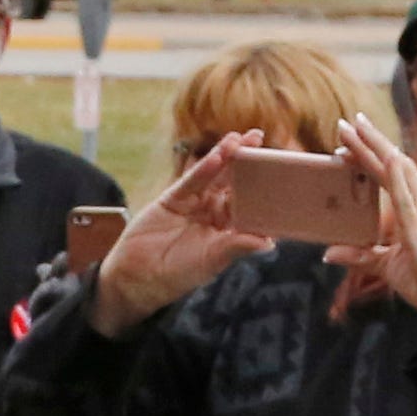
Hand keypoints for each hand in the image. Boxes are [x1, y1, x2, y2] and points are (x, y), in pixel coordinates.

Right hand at [89, 134, 268, 326]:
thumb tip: (268, 242)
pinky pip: (192, 180)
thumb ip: (237, 247)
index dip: (263, 188)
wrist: (137, 277)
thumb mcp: (211, 261)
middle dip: (247, 164)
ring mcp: (194, 204)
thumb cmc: (178, 275)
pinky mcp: (173, 198)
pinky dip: (204, 168)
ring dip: (228, 156)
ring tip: (242, 138)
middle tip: (261, 142)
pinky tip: (218, 155)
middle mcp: (213, 214)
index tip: (279, 173)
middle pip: (234, 184)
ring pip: (214, 176)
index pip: (250, 205)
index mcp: (228, 230)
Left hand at [341, 115, 416, 331]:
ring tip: (354, 130)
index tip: (348, 142)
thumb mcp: (388, 266)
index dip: (370, 156)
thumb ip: (361, 256)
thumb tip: (329, 252)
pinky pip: (408, 198)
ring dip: (375, 149)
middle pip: (394, 165)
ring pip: (399, 172)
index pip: (391, 176)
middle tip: (347, 120)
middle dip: (370, 141)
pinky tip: (387, 158)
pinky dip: (397, 177)